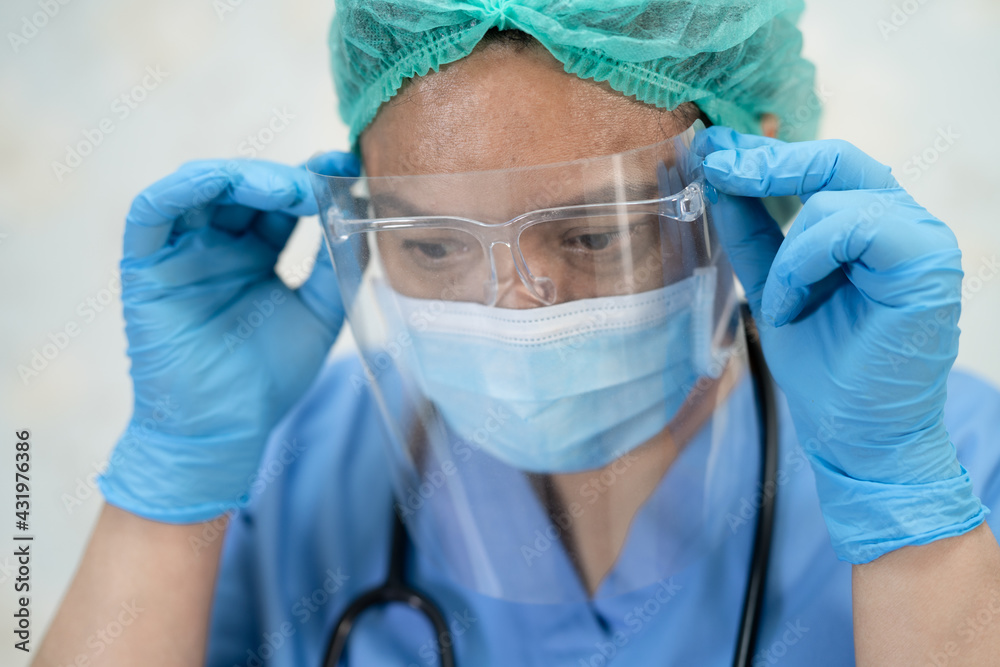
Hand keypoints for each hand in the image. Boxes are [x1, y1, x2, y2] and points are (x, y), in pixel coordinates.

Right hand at [98, 154, 359, 522]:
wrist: (226, 431)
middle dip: (283, 176)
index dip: (309, 180)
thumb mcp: (319, 314)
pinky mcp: (145, 268)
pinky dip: (180, 189)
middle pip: (243, 188)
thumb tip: (361, 214)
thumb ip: (336, 266)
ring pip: (200, 189)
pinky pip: (150, 214)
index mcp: (253, 255)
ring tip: (287, 188)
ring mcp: (180, 253)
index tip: (344, 166)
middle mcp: (216, 247)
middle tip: (322, 176)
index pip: (279, 202)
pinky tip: (217, 180)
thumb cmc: (268, 380)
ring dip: (242, 176)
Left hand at [694, 127, 984, 562]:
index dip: (765, 155)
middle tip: (718, 167)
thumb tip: (720, 176)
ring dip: (788, 250)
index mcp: (871, 226)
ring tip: (778, 303)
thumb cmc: (824, 368)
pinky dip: (807, 262)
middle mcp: (902, 224)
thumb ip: (753, 233)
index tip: (712, 151)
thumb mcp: (773, 286)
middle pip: (837, 158)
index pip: (823, 166)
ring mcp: (920, 240)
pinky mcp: (927, 263)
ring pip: (837, 195)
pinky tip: (790, 305)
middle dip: (768, 162)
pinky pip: (854, 226)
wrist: (853, 436)